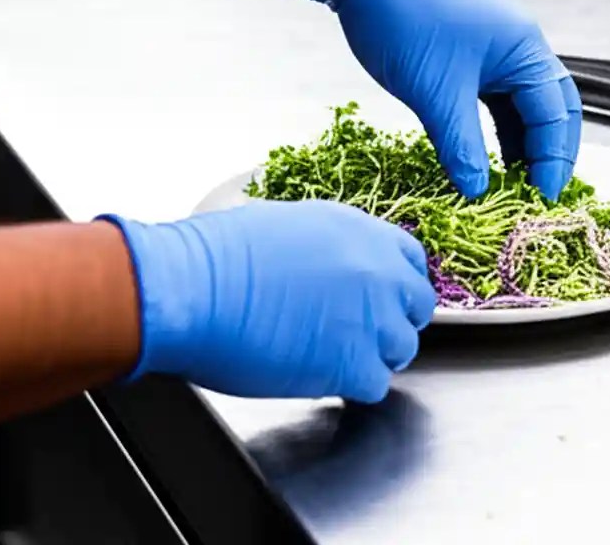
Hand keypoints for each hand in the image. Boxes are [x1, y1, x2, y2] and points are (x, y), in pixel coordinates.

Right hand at [98, 201, 435, 401]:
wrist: (193, 289)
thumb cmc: (217, 256)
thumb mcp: (287, 224)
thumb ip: (327, 247)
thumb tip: (328, 265)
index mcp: (362, 232)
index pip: (411, 262)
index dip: (395, 285)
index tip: (381, 299)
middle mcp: (379, 272)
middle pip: (416, 307)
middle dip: (392, 321)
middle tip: (358, 333)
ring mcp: (372, 319)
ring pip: (402, 348)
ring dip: (374, 355)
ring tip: (333, 356)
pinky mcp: (354, 364)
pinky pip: (376, 385)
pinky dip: (353, 386)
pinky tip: (322, 376)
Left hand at [267, 0, 581, 200]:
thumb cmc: (403, 16)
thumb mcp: (434, 92)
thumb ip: (461, 146)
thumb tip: (477, 193)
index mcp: (524, 49)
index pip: (555, 115)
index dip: (552, 161)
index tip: (540, 201)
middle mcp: (519, 46)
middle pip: (551, 108)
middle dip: (548, 153)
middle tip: (538, 196)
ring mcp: (494, 47)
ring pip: (521, 105)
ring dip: (520, 144)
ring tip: (511, 185)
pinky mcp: (468, 51)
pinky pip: (494, 98)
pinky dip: (493, 129)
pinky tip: (482, 156)